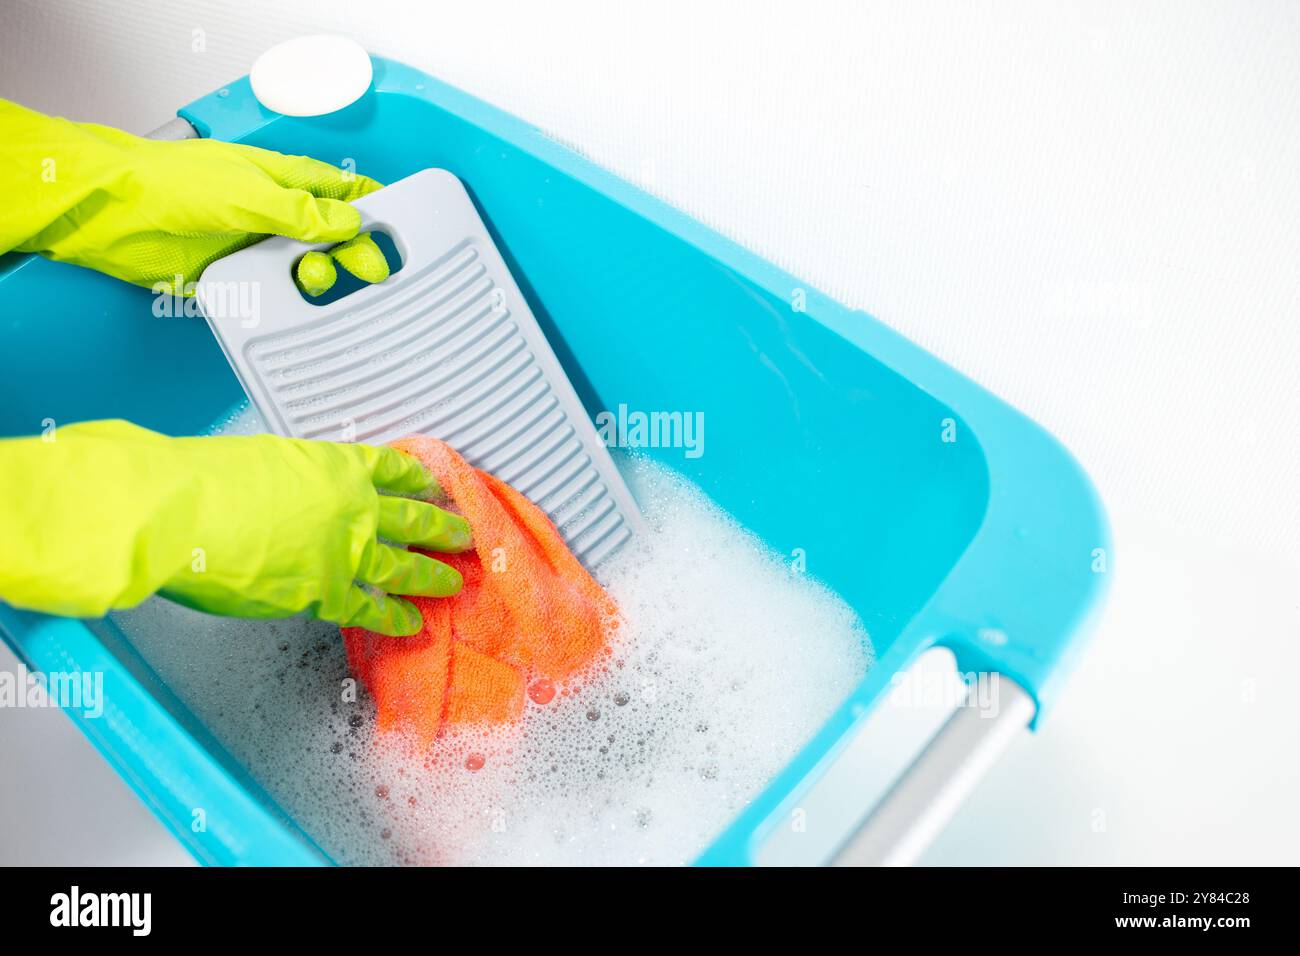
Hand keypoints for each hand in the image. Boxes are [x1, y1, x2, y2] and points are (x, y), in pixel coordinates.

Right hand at [0, 420, 470, 635]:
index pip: (398, 469)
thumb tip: (300, 495)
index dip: (423, 480)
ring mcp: (348, 552)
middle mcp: (356, 507)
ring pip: (408, 566)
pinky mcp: (327, 594)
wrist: (179, 512)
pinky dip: (396, 618)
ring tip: (457, 580)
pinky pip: (374, 609)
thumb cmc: (205, 480)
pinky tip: (414, 623)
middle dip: (447, 529)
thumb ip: (298, 479)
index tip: (440, 485)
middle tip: (469, 535)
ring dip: (436, 575)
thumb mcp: (266, 460)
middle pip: (417, 519)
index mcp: (340, 466)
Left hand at [1, 97, 387, 294]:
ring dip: (321, 277)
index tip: (400, 230)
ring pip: (308, 268)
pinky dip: (291, 305)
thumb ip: (300, 212)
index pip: (343, 190)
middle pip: (334, 236)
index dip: (374, 207)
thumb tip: (348, 223)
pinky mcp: (237, 278)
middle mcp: (274, 213)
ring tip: (314, 281)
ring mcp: (256, 246)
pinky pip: (275, 296)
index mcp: (283, 180)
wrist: (114, 214)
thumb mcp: (246, 193)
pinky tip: (296, 307)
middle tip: (372, 272)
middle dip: (357, 253)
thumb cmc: (170, 183)